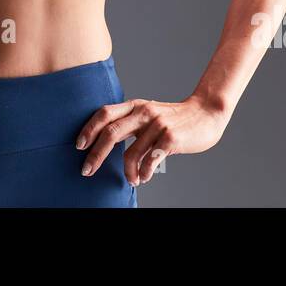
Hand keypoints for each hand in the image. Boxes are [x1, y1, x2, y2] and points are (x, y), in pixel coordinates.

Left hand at [75, 93, 230, 186]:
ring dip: (126, 171)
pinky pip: (150, 160)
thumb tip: (103, 142)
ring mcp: (157, 125)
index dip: (89, 129)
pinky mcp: (170, 138)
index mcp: (135, 106)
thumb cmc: (173, 118)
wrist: (206, 113)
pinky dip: (144, 173)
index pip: (104, 113)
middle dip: (95, 154)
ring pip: (130, 153)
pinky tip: (144, 177)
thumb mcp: (148, 113)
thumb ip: (129, 123)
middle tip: (86, 170)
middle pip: (110, 132)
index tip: (79, 145)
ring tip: (131, 180)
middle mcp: (144, 112)